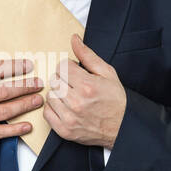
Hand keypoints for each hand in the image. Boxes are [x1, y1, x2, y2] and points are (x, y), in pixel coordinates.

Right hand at [0, 58, 43, 143]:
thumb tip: (1, 68)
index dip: (13, 67)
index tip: (28, 65)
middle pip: (3, 93)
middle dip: (24, 88)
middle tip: (39, 84)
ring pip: (4, 112)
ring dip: (23, 106)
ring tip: (37, 100)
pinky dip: (14, 130)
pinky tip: (27, 126)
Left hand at [43, 34, 125, 148]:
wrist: (123, 127)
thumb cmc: (116, 100)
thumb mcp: (107, 73)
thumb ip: (88, 55)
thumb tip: (74, 39)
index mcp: (87, 86)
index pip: (62, 66)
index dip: (69, 68)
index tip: (76, 73)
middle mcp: (76, 102)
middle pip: (55, 80)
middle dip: (64, 80)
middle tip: (75, 85)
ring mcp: (70, 118)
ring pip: (50, 95)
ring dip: (58, 94)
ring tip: (72, 97)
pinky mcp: (65, 130)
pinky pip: (47, 113)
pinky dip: (54, 109)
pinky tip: (66, 107)